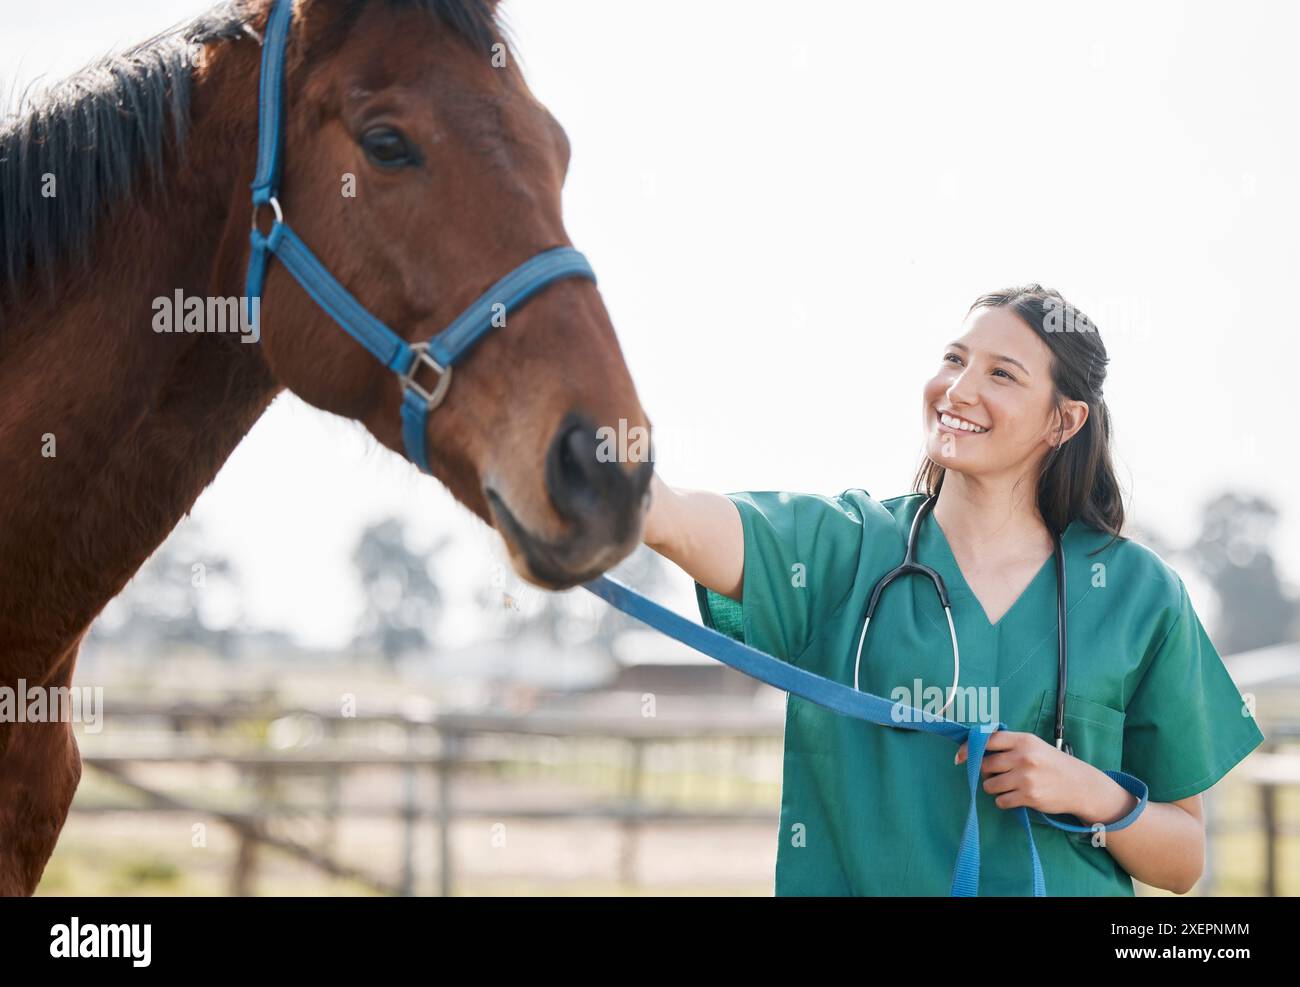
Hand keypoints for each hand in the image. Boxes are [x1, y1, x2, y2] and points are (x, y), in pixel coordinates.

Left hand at [954, 729, 1097, 818]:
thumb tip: (976, 749)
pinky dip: (1004, 801)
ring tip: (1008, 786)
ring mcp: (1026, 777)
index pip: (987, 740)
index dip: (969, 748)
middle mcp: (1023, 757)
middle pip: (985, 765)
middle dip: (985, 772)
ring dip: (994, 788)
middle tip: (996, 775)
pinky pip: (1001, 801)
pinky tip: (1015, 797)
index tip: (959, 757)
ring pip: (990, 785)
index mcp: (1023, 740)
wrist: (1080, 785)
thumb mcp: (1034, 746)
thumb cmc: (1052, 764)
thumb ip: (1009, 745)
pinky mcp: (1029, 796)